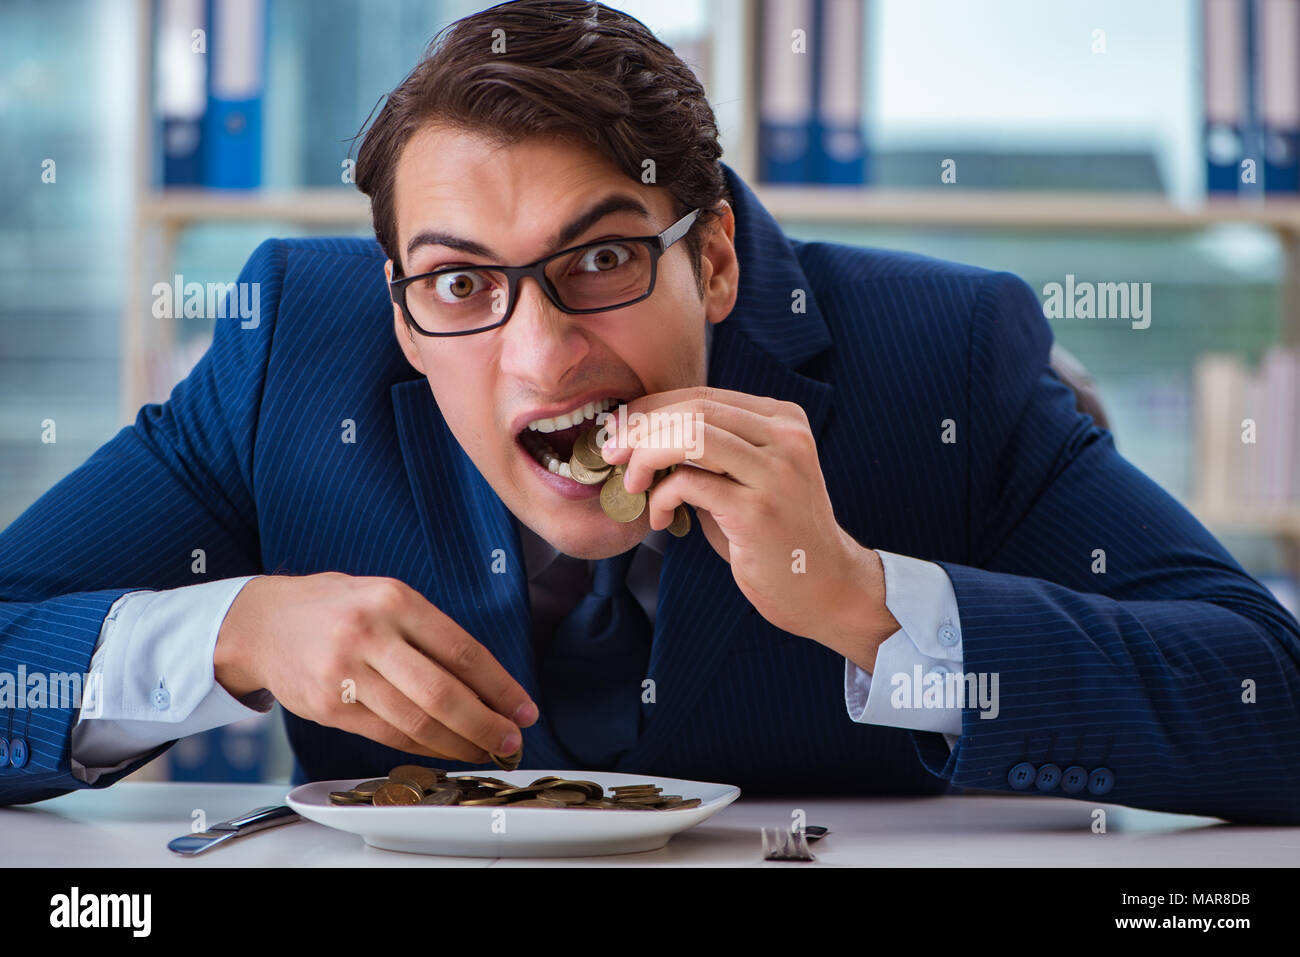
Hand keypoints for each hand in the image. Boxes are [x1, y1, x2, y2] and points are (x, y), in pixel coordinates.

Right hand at [214, 573, 538, 762]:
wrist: (261, 622)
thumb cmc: (335, 608)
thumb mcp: (385, 595)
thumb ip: (429, 631)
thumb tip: (487, 682)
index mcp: (395, 600)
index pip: (460, 651)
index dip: (499, 686)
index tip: (523, 708)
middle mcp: (370, 633)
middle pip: (441, 692)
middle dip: (484, 723)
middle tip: (509, 740)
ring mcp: (344, 672)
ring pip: (415, 720)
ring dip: (457, 743)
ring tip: (483, 749)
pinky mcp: (327, 706)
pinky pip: (387, 734)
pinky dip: (422, 746)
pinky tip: (444, 749)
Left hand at [599, 387, 899, 665]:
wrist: (825, 587)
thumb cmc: (776, 534)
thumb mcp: (749, 478)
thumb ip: (711, 451)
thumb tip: (641, 433)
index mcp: (784, 421)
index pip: (704, 396)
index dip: (653, 408)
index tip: (620, 428)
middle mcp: (786, 439)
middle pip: (694, 410)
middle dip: (641, 428)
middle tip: (612, 453)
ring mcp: (776, 473)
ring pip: (691, 436)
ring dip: (646, 455)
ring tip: (631, 483)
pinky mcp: (758, 511)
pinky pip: (689, 484)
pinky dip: (661, 497)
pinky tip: (661, 519)